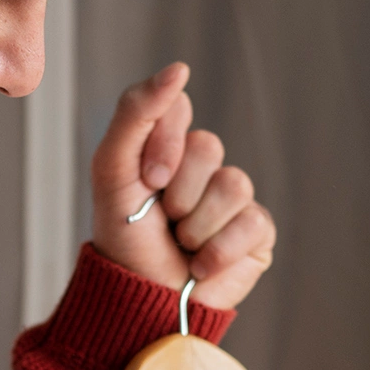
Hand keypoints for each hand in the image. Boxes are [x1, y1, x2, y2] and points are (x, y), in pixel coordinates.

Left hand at [90, 62, 275, 309]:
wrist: (141, 301)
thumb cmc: (123, 237)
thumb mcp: (112, 170)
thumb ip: (136, 113)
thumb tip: (180, 68)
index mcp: (167, 147)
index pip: (178, 108)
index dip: (164, 143)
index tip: (148, 180)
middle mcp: (203, 168)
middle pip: (207, 146)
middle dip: (177, 190)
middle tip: (161, 218)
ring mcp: (232, 200)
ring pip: (233, 184)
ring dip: (196, 225)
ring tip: (181, 245)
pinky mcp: (257, 234)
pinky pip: (252, 222)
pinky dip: (218, 250)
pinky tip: (202, 266)